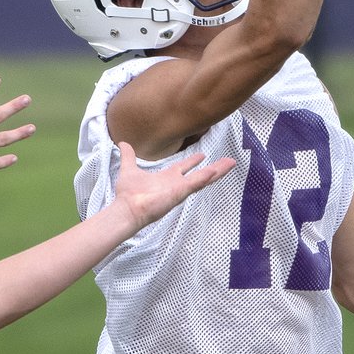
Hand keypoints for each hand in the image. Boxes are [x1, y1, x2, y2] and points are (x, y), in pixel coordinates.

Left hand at [113, 142, 235, 228]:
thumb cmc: (128, 194)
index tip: (203, 155)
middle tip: (229, 161)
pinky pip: (196, 183)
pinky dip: (206, 177)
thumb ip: (128, 157)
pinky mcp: (180, 193)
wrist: (127, 209)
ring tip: (231, 163)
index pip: (183, 168)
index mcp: (166, 179)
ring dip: (217, 171)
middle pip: (200, 174)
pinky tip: (216, 170)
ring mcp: (180, 189)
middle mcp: (176, 184)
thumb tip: (123, 144)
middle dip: (214, 168)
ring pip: (203, 179)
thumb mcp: (129, 169)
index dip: (193, 161)